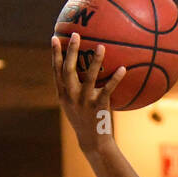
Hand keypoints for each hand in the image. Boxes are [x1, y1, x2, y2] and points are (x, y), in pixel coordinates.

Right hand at [51, 33, 127, 153]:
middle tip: (75, 34)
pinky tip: (122, 68)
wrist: (92, 142)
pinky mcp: (98, 107)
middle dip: (70, 51)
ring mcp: (84, 102)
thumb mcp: (74, 106)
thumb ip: (74, 89)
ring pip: (89, 78)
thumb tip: (80, 70)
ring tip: (101, 46)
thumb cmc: (85, 121)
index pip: (56, 71)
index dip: (54, 54)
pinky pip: (108, 89)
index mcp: (63, 94)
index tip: (54, 37)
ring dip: (95, 61)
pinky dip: (115, 79)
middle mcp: (71, 96)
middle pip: (68, 70)